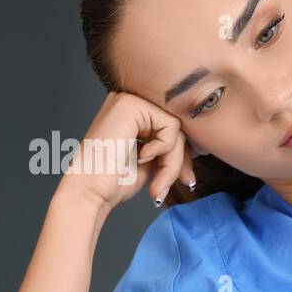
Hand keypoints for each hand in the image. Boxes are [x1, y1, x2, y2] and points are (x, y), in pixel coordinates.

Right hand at [58, 91, 200, 211]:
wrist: (91, 192)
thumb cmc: (115, 180)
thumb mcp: (154, 160)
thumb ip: (173, 146)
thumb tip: (200, 144)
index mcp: (134, 111)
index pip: (175, 126)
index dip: (185, 154)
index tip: (186, 179)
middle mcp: (130, 99)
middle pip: (179, 125)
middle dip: (182, 159)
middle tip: (176, 184)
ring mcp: (128, 99)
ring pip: (177, 127)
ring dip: (173, 162)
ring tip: (158, 182)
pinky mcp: (130, 105)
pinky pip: (171, 127)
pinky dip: (164, 151)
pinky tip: (141, 158)